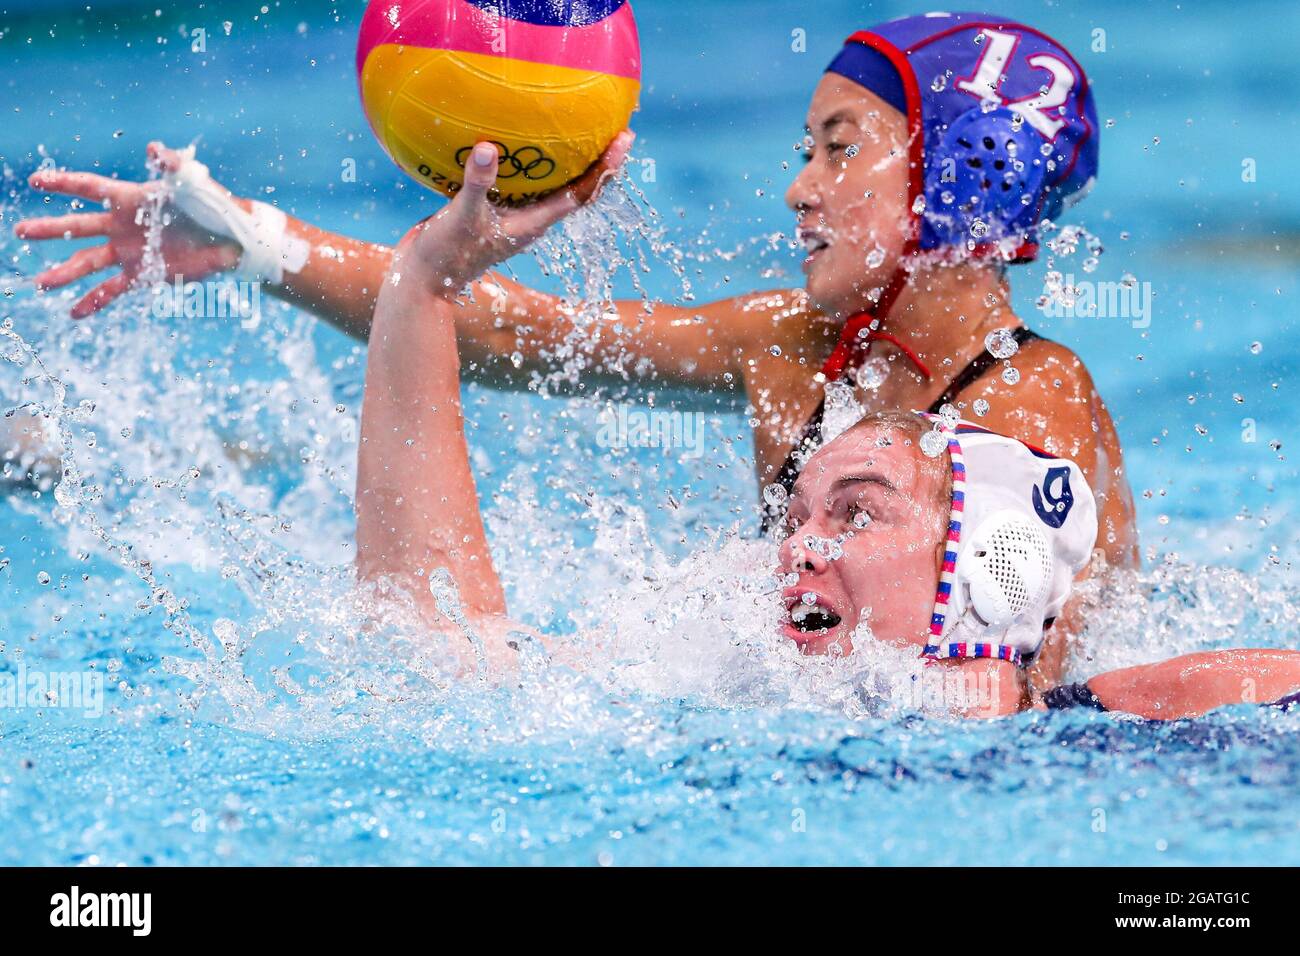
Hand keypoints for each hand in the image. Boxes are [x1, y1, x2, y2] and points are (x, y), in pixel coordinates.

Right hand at [15, 142, 241, 317]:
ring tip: (40, 284)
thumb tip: (153, 148)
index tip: (36, 181)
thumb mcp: (193, 183)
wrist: (232, 239)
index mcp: (130, 199)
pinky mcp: (142, 274)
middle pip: (78, 227)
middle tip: (20, 231)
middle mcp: (122, 226)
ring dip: (64, 273)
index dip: (63, 183)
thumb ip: (172, 165)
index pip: (90, 188)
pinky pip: (112, 290)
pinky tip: (73, 313)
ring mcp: (129, 251)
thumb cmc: (212, 205)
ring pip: (88, 262)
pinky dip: (93, 301)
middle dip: (49, 229)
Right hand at [391, 130, 634, 298]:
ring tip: (574, 119)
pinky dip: (522, 157)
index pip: (580, 194)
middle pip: (574, 185)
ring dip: (562, 155)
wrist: (421, 277)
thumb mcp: (462, 217)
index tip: (623, 141)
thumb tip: (487, 148)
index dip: (604, 169)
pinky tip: (515, 132)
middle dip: (595, 157)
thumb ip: (477, 183)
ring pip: (546, 181)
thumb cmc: (445, 255)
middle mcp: (530, 218)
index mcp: (534, 223)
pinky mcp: (492, 207)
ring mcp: (512, 213)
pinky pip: (516, 178)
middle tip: (613, 122)